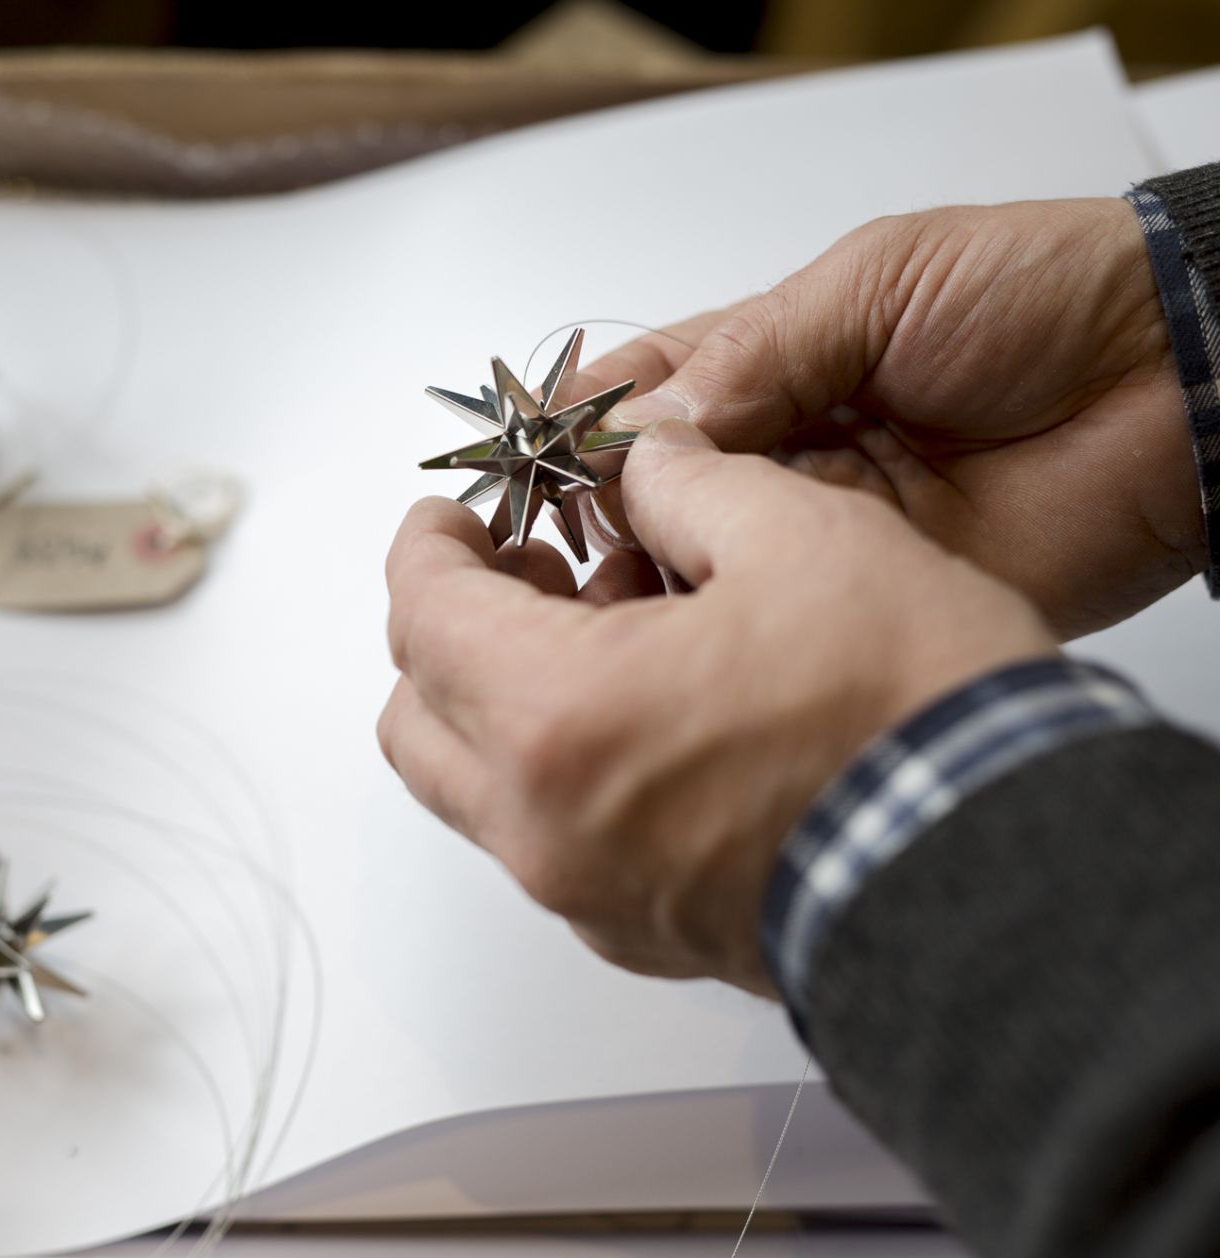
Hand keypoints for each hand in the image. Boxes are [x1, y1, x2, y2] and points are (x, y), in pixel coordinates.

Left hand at [378, 421, 1056, 993]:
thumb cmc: (913, 720)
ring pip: (479, 790)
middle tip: (528, 573)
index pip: (420, 615)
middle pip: (418, 719)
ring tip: (609, 636)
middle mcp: (545, 827)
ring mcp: (590, 896)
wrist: (1010, 879)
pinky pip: (555, 843)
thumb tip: (652, 460)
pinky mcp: (645, 935)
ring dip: (506, 704)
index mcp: (553, 718)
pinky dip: (564, 774)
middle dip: (450, 632)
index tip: (452, 518)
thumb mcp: (804, 537)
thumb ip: (693, 482)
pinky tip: (657, 715)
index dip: (428, 546)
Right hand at [570, 198, 1198, 638]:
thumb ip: (756, 352)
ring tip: (611, 582)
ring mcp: (820, 528)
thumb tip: (641, 428)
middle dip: (598, 508)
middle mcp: (780, 448)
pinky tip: (682, 625)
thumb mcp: (878, 283)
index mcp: (769, 359)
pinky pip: (775, 621)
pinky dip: (718, 628)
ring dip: (643, 573)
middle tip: (575, 530)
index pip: (638, 397)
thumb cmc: (1042, 296)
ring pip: (694, 561)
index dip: (579, 427)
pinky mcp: (865, 600)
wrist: (1175, 384)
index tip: (534, 460)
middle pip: (648, 488)